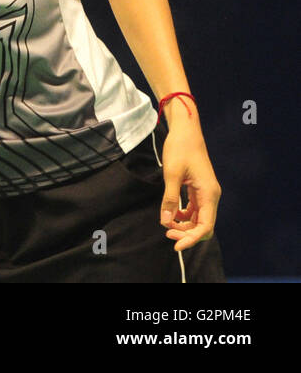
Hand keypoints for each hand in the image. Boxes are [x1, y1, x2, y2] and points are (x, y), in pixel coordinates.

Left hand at [158, 121, 219, 251]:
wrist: (185, 131)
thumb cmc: (180, 149)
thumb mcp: (171, 174)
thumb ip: (170, 199)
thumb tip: (166, 221)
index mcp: (209, 193)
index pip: (205, 226)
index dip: (192, 239)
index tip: (176, 245)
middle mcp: (211, 196)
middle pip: (203, 225)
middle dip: (186, 233)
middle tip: (166, 233)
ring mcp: (206, 193)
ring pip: (199, 218)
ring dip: (184, 225)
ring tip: (166, 225)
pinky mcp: (199, 189)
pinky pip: (195, 209)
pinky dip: (184, 215)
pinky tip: (171, 215)